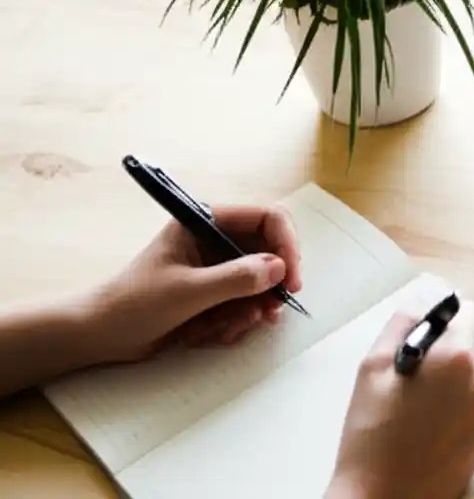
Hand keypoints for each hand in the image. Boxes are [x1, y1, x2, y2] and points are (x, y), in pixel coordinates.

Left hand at [88, 205, 303, 363]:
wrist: (101, 335)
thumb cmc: (133, 304)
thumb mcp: (187, 292)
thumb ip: (235, 279)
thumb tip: (279, 269)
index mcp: (205, 221)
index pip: (267, 218)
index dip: (286, 246)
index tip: (290, 280)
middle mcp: (216, 239)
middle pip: (270, 253)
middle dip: (269, 287)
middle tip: (266, 313)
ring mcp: (217, 266)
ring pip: (260, 283)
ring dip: (249, 310)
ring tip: (223, 328)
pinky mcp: (216, 291)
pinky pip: (246, 303)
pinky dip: (236, 321)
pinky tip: (211, 332)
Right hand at [327, 302, 473, 498]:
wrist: (383, 496)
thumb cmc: (372, 435)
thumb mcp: (373, 367)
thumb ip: (402, 323)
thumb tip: (420, 305)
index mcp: (457, 358)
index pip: (468, 312)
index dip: (445, 317)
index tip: (428, 331)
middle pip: (473, 345)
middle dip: (448, 352)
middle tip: (414, 377)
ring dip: (455, 381)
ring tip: (419, 406)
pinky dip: (461, 407)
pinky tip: (431, 425)